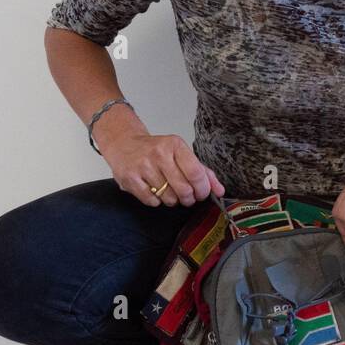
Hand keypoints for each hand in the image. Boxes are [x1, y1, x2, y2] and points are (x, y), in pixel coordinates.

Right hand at [102, 130, 223, 207]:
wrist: (124, 143)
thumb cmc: (156, 150)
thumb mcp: (181, 154)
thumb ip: (203, 172)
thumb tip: (220, 191)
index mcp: (175, 145)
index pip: (196, 173)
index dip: (203, 189)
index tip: (202, 194)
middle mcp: (159, 154)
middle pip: (184, 189)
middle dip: (189, 198)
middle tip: (187, 197)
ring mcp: (143, 166)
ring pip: (168, 197)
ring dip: (172, 200)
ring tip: (168, 191)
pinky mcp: (130, 179)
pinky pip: (152, 201)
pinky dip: (157, 201)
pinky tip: (154, 190)